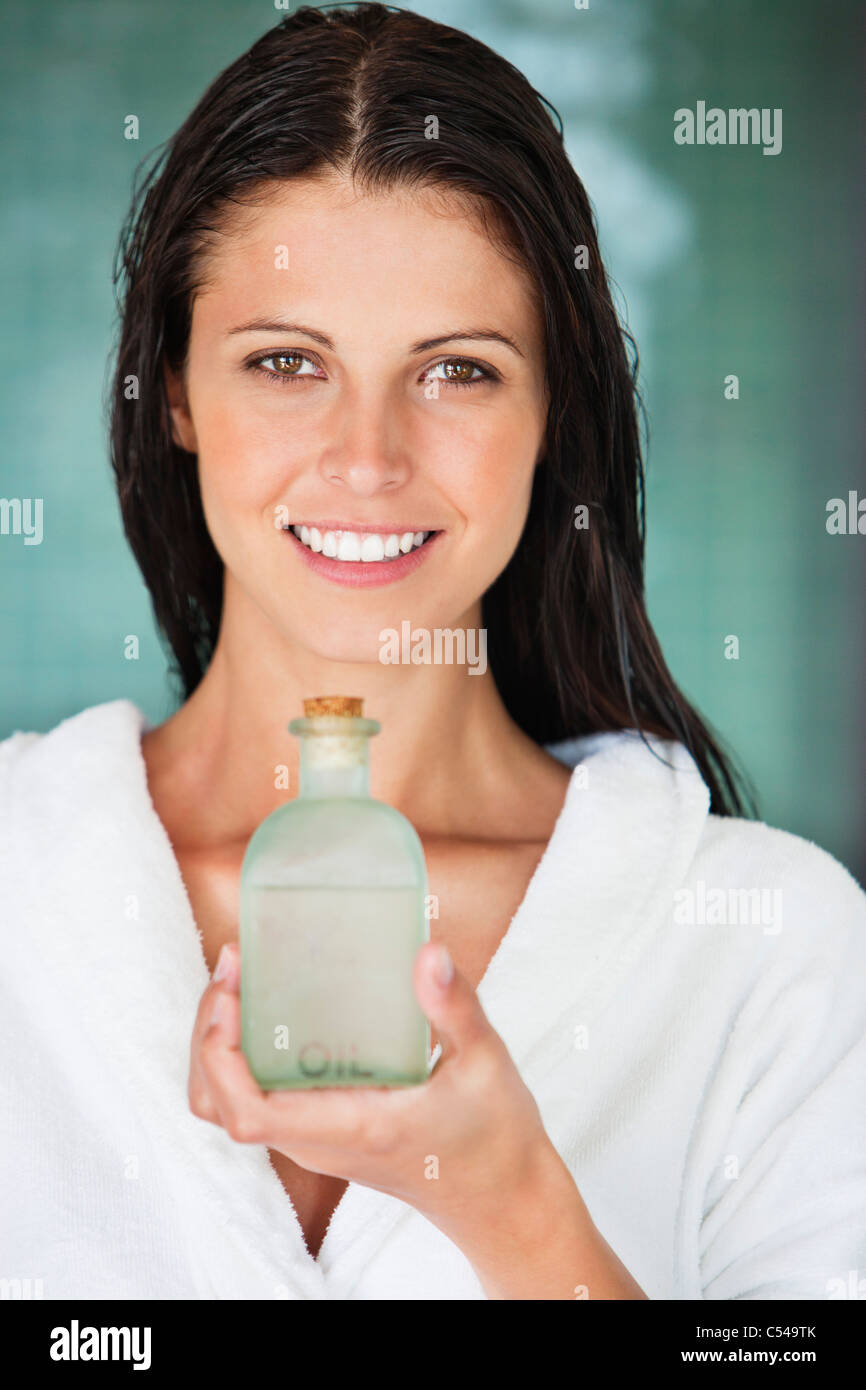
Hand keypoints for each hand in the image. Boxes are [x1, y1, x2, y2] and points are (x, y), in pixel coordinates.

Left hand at [188, 939, 555, 1244]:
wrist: (500, 1198)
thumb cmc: (494, 1135)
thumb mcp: (485, 1062)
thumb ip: (455, 1007)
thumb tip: (427, 951)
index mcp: (351, 1127)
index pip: (248, 1113)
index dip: (220, 1054)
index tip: (232, 991)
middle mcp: (319, 1141)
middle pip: (219, 1102)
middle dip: (208, 1031)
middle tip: (236, 964)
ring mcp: (314, 1140)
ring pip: (228, 1104)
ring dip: (217, 1044)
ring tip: (241, 979)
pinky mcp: (320, 1131)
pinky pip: (255, 1098)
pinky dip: (240, 1055)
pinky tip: (269, 1007)